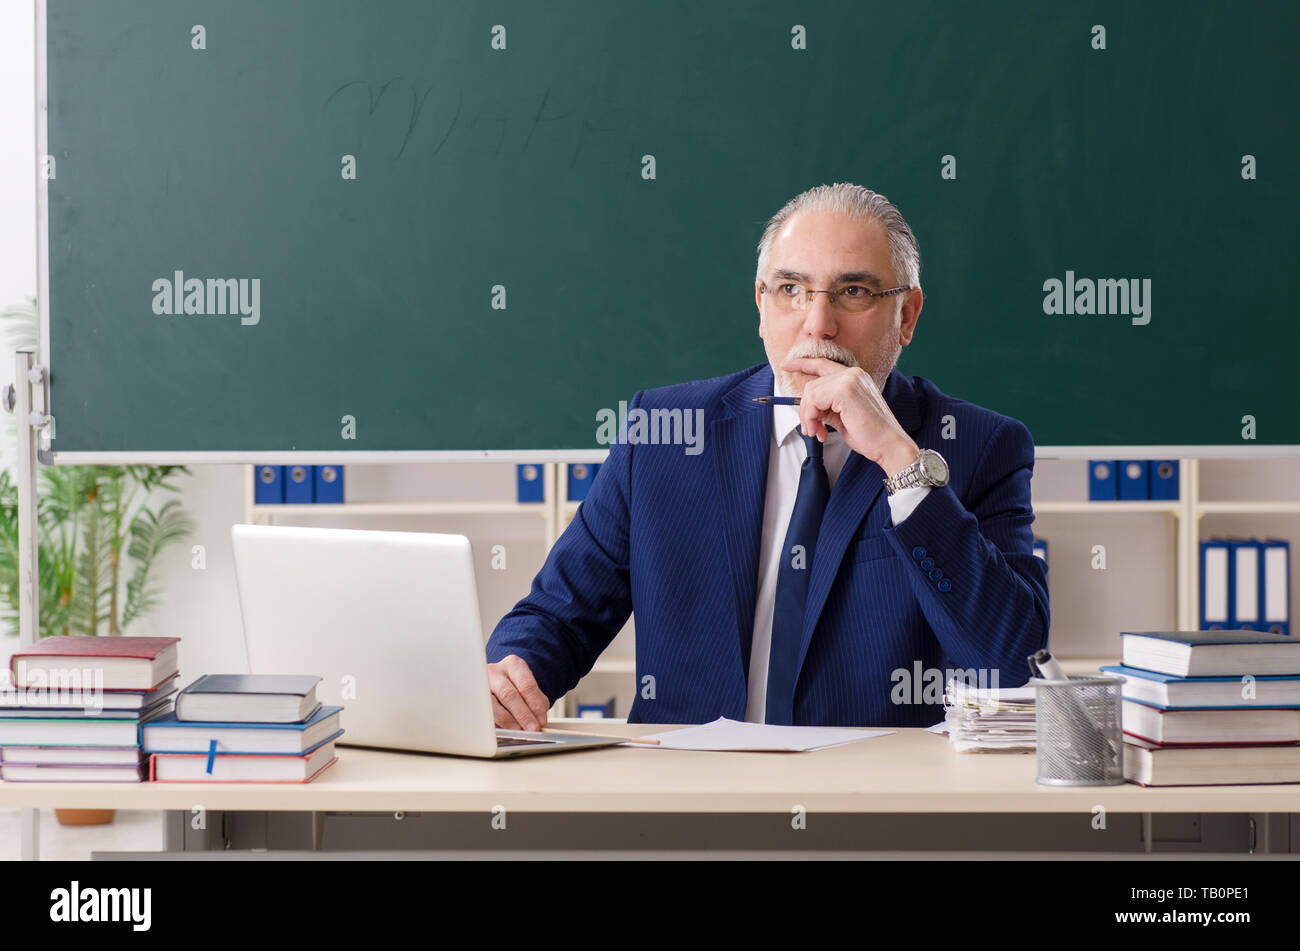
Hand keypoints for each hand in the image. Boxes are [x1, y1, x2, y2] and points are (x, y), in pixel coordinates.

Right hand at [487, 654, 550, 730]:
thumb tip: (538, 720)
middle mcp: (495, 672)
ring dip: (508, 721)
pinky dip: (496, 724)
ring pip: (493, 705)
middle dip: (522, 714)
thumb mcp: (531, 689)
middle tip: (532, 729)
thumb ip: (537, 703)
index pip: (526, 685)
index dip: (535, 704)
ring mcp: (481, 685)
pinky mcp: (474, 699)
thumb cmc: (517, 686)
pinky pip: (484, 714)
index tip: (541, 720)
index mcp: (513, 664)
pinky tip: (504, 730)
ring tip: (518, 730)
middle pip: (508, 694)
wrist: (500, 681)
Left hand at [779, 357, 919, 476]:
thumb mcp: (842, 416)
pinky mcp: (844, 390)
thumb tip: (806, 406)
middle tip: (810, 429)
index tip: (786, 365)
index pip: (822, 364)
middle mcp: (853, 373)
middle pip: (812, 384)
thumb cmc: (869, 434)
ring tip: (816, 432)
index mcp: (855, 377)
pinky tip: (821, 431)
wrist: (888, 445)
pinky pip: (813, 400)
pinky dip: (811, 418)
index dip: (802, 364)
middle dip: (805, 409)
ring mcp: (849, 379)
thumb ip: (826, 406)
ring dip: (808, 417)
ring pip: (810, 393)